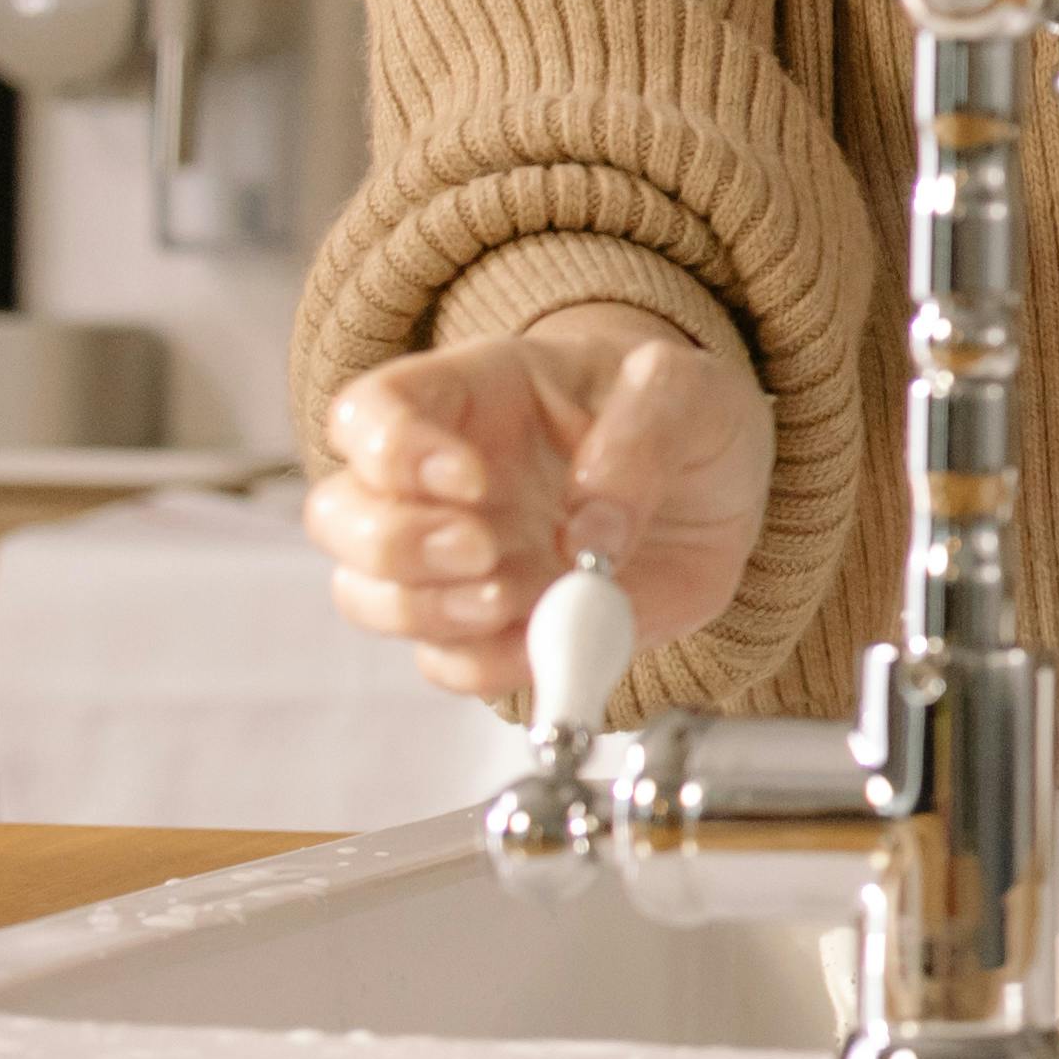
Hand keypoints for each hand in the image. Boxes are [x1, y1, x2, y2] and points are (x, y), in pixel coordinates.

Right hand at [306, 305, 773, 703]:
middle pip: (338, 514)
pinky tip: (541, 645)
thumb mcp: (691, 392)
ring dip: (424, 612)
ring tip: (510, 599)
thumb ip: (642, 441)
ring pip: (367, 595)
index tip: (469, 478)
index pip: (372, 412)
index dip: (393, 450)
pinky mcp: (491, 626)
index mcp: (471, 395)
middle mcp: (436, 483)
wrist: (721, 487)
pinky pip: (446, 663)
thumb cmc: (686, 417)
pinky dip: (484, 666)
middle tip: (482, 551)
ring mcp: (452, 560)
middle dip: (393, 543)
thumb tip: (588, 536)